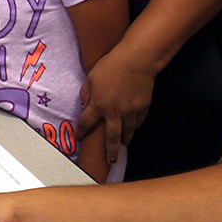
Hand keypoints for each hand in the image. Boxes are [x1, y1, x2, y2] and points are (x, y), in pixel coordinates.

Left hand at [77, 47, 156, 166]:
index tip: (78, 139)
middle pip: (111, 138)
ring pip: (128, 132)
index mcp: (98, 105)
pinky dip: (136, 126)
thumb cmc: (112, 65)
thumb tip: (85, 103)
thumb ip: (86, 92)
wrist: (137, 60)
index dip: (80, 133)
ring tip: (123, 145)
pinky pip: (139, 121)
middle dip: (110, 151)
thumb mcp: (92, 77)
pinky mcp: (142, 107)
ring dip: (125, 140)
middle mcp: (114, 112)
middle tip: (110, 161)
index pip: (86, 124)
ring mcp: (130, 111)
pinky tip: (134, 128)